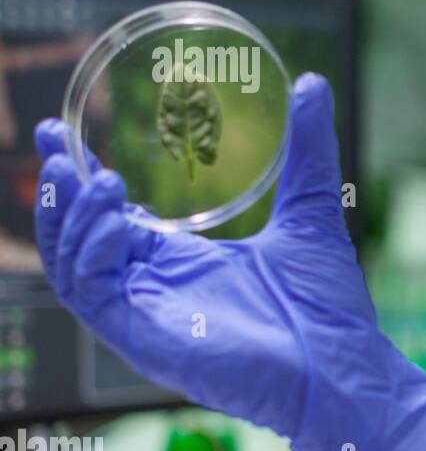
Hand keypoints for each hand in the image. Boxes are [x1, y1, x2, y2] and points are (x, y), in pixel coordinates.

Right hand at [34, 73, 425, 450]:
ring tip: (93, 176)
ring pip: (72, 265)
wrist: (345, 366)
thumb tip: (313, 84)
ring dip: (72, 216)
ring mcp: (148, 316)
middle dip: (60, 189)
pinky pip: (91, 294)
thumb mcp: (310, 211)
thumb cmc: (328, 305)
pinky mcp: (146, 339)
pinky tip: (113, 213)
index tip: (63, 132)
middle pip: (80, 239)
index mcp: (185, 265)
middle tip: (56, 139)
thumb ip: (308, 151)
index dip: (84, 179)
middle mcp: (157, 290)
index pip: (113, 219)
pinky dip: (90, 251)